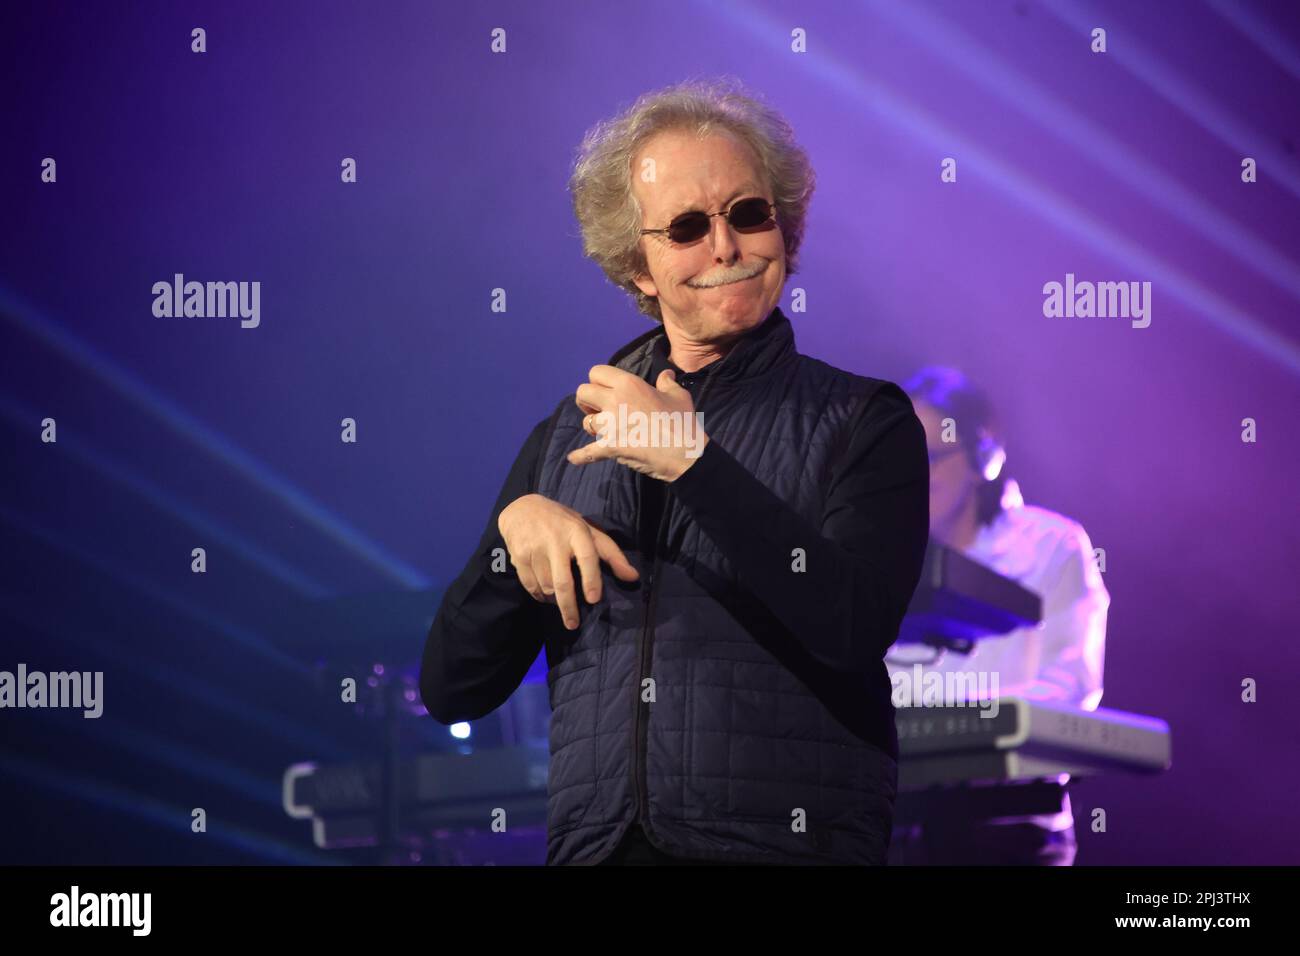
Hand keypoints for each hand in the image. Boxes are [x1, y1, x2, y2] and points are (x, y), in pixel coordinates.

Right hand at [497, 493, 639, 630]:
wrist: (523, 508)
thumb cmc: (563, 522)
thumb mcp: (589, 531)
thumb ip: (611, 554)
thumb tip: (633, 577)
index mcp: (576, 531)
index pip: (587, 557)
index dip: (591, 580)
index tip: (594, 600)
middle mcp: (555, 540)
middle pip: (562, 581)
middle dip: (568, 606)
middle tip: (573, 624)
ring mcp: (534, 548)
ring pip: (546, 586)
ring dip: (554, 600)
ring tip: (560, 602)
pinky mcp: (518, 556)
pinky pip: (530, 585)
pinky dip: (539, 595)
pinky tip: (545, 596)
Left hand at [567, 365, 708, 480]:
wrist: (685, 453)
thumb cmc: (682, 421)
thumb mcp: (679, 395)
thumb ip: (667, 382)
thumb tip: (666, 374)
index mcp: (629, 384)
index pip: (596, 372)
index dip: (598, 380)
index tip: (605, 390)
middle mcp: (615, 401)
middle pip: (583, 393)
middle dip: (587, 400)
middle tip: (597, 408)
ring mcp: (611, 426)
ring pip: (586, 422)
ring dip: (592, 426)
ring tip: (604, 430)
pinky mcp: (611, 447)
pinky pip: (588, 452)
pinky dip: (580, 456)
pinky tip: (572, 458)